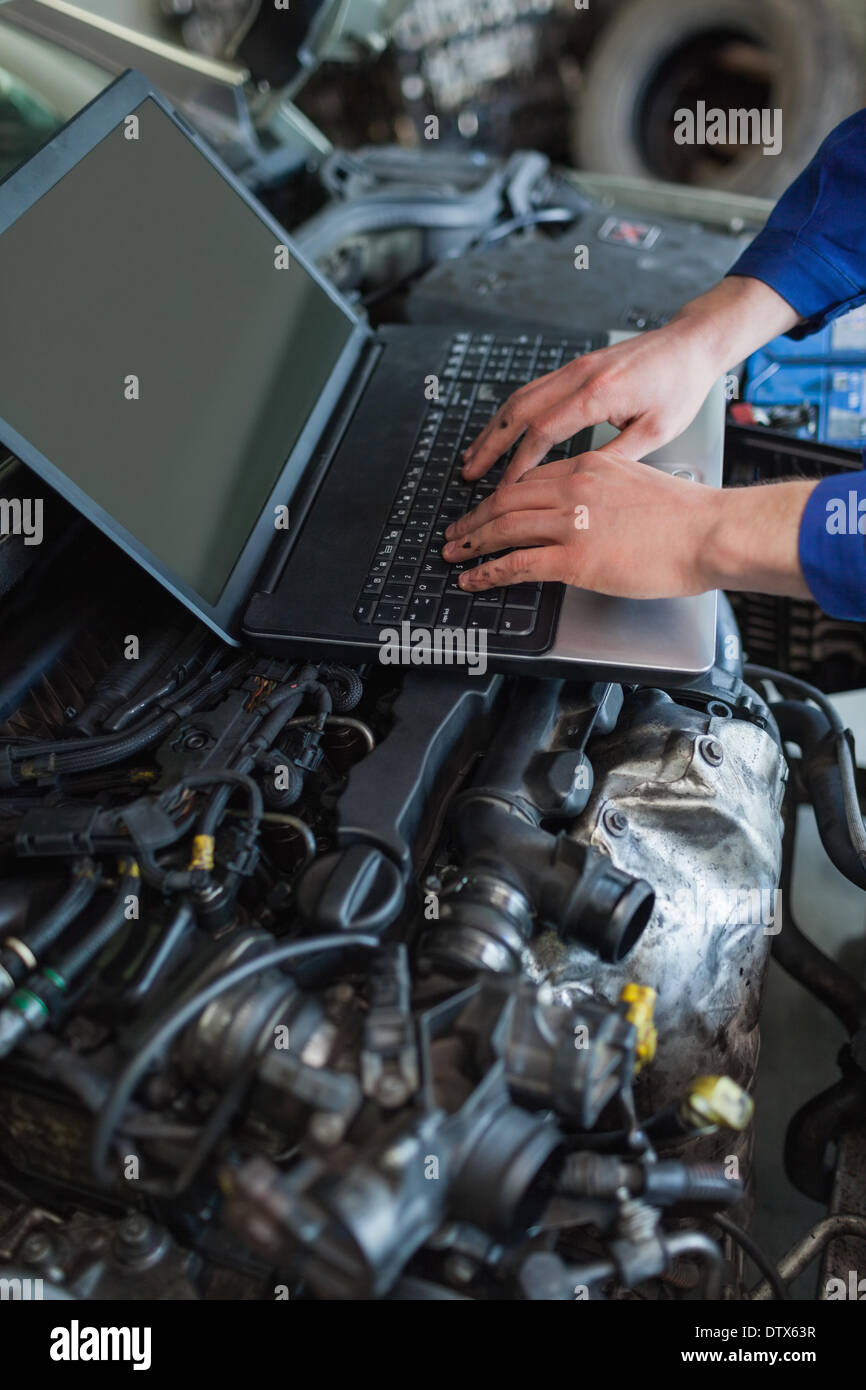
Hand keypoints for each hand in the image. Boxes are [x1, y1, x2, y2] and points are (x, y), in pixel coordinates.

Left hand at [442, 447, 816, 600]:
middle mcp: (573, 488)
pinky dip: (488, 572)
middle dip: (473, 519)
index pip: (529, 479)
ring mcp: (572, 523)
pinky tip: (474, 579)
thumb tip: (593, 510)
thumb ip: (607, 489)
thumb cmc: (688, 516)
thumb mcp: (639, 482)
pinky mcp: (575, 559)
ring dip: (471, 543)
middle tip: (454, 533)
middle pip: (505, 500)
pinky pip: (517, 563)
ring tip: (453, 556)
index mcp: (589, 465)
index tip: (485, 508)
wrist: (710, 531)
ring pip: (503, 528)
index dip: (498, 496)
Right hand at [461, 277, 802, 482]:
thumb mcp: (656, 431)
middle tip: (469, 473)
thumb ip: (615, 457)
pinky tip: (501, 432)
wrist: (691, 344)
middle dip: (489, 445)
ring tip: (474, 455)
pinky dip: (511, 414)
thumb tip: (576, 483)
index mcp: (598, 393)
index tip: (503, 489)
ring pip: (519, 398)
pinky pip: (533, 390)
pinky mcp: (576, 367)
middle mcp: (579, 375)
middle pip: (518, 412)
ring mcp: (574, 368)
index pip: (543, 432)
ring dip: (493, 428)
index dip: (519, 464)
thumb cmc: (681, 386)